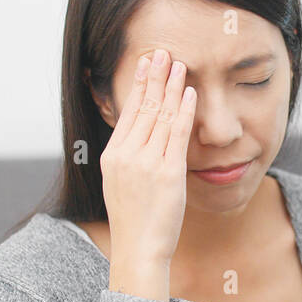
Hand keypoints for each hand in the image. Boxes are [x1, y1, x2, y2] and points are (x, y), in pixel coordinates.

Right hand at [100, 48, 196, 297]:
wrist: (139, 250)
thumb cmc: (134, 221)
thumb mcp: (120, 184)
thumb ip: (128, 158)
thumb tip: (138, 138)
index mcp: (112, 156)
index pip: (128, 112)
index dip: (139, 85)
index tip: (146, 64)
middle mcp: (127, 155)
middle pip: (143, 107)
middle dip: (155, 77)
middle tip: (162, 52)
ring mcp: (147, 163)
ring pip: (161, 115)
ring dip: (172, 87)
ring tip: (179, 64)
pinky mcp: (168, 173)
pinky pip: (177, 134)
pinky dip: (184, 110)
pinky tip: (189, 93)